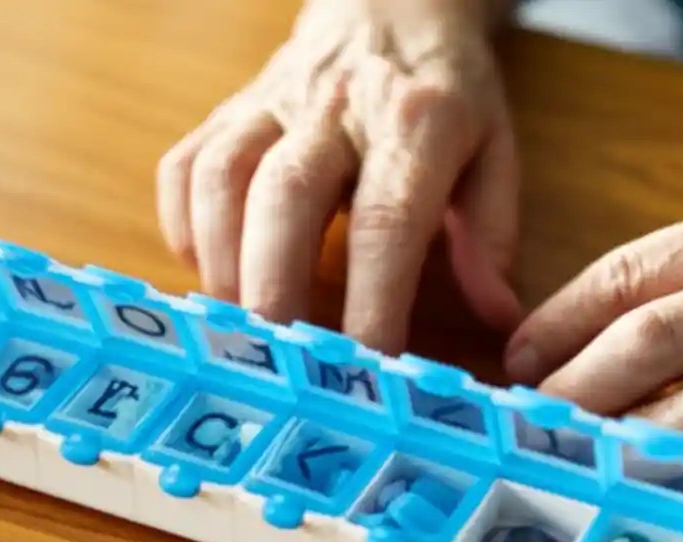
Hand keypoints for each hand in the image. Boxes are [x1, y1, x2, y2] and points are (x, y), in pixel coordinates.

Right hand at [156, 0, 522, 352]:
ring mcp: (272, 102)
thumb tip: (497, 315)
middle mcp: (336, 106)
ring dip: (223, 263)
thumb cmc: (443, 91)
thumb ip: (491, 233)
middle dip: (275, 288)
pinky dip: (185, 226)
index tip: (367, 365)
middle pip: (286, 196)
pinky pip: (185, 165)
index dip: (373, 300)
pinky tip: (210, 270)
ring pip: (222, 178)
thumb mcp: (493, 149)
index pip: (386, 220)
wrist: (389, 2)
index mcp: (416, 120)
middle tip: (279, 361)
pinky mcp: (229, 108)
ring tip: (242, 327)